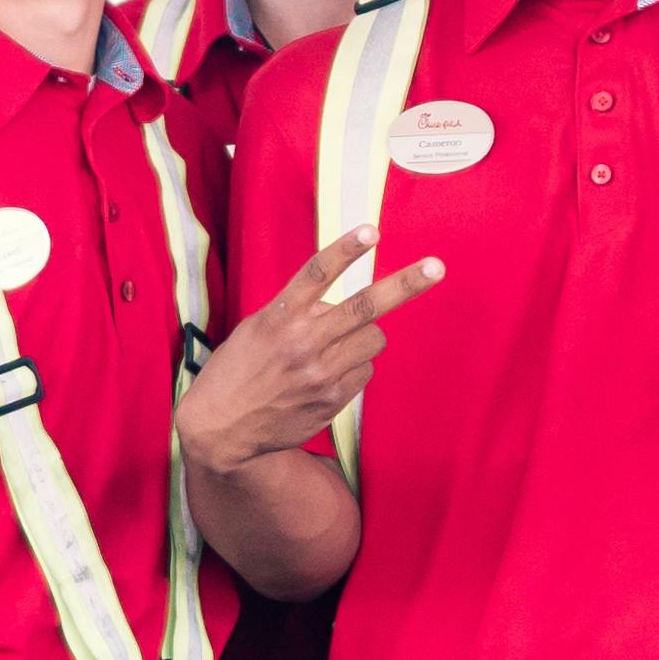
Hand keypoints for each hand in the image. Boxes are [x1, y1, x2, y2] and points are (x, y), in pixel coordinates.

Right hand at [183, 231, 446, 470]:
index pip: (317, 274)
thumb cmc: (238, 370)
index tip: (371, 230)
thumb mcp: (257, 329)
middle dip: (406, 285)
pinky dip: (353, 368)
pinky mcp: (332, 400)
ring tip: (333, 348)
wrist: (222, 429)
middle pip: (365, 306)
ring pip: (373, 339)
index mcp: (280, 317)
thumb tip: (342, 308)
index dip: (345, 250)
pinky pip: (364, 372)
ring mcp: (320, 373)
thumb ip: (298, 312)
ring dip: (363, 337)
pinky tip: (325, 377)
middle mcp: (303, 342)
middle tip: (436, 267)